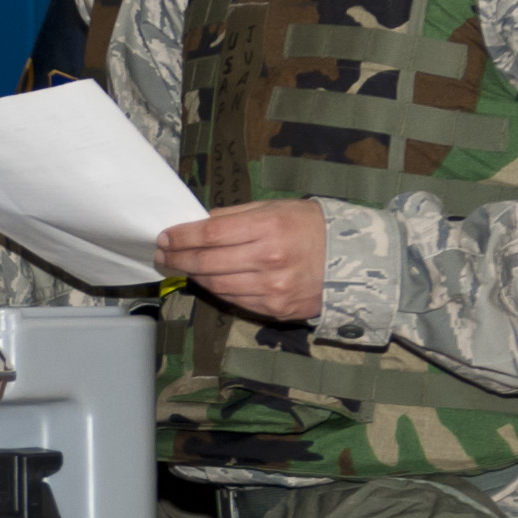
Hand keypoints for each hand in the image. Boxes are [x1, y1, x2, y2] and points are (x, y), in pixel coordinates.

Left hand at [155, 201, 325, 321]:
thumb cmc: (311, 227)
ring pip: (216, 285)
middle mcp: (269, 259)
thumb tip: (199, 222)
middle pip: (207, 261)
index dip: (181, 236)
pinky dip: (217, 290)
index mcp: (269, 227)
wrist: (354, 260)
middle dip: (179, 257)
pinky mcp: (275, 309)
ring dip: (194, 276)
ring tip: (182, 266)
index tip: (164, 236)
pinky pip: (234, 300)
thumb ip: (236, 216)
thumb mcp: (277, 208)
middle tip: (163, 253)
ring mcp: (272, 288)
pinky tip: (208, 280)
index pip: (210, 234)